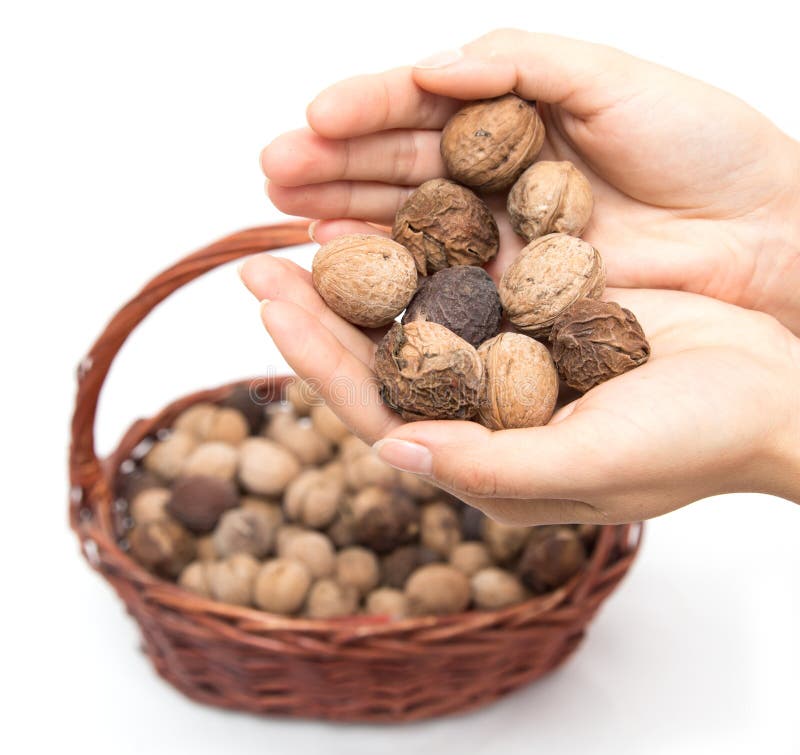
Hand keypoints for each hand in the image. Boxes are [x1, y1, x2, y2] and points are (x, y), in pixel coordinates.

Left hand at [240, 253, 799, 524]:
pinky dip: (429, 244)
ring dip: (364, 268)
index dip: (319, 357)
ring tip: (308, 220)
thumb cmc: (695, 442)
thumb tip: (396, 453)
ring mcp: (508, 358)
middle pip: (382, 357)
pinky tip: (394, 209)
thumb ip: (494, 466)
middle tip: (258, 254)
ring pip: (416, 311)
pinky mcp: (538, 313)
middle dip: (318, 307)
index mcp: (483, 457)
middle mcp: (483, 409)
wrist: (771, 395)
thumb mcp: (594, 462)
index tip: (268, 300)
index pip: (379, 409)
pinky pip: (467, 276)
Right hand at [261, 29, 799, 333]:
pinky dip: (393, 279)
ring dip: (344, 222)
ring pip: (408, 231)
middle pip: (398, 175)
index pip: (418, 116)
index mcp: (510, 126)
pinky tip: (346, 270)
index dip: (361, 117)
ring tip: (286, 218)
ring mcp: (500, 247)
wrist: (768, 238)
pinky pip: (442, 287)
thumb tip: (427, 64)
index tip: (309, 124)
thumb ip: (518, 64)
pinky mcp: (515, 300)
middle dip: (332, 170)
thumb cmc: (706, 149)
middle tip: (271, 174)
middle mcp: (493, 188)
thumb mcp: (609, 81)